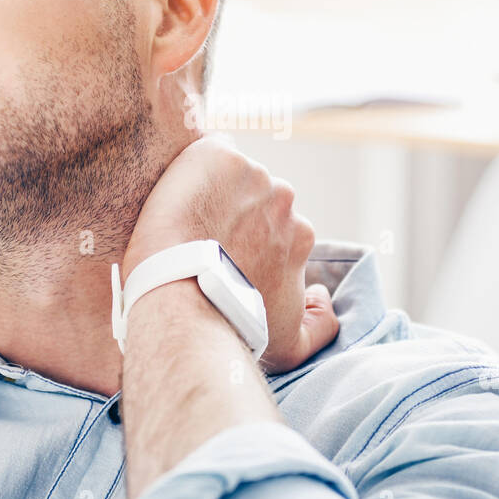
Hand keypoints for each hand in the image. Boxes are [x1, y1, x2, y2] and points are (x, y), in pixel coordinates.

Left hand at [122, 136, 338, 372]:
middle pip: (253, 197)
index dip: (244, 238)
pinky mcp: (218, 156)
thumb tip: (323, 296)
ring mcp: (252, 174)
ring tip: (180, 220)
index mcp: (300, 233)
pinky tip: (174, 195)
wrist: (184, 299)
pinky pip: (206, 152)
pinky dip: (193, 167)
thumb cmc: (231, 324)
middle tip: (197, 238)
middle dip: (231, 212)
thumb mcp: (288, 346)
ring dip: (211, 191)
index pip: (273, 226)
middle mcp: (284, 199)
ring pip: (228, 175)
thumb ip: (321, 324)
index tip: (220, 253)